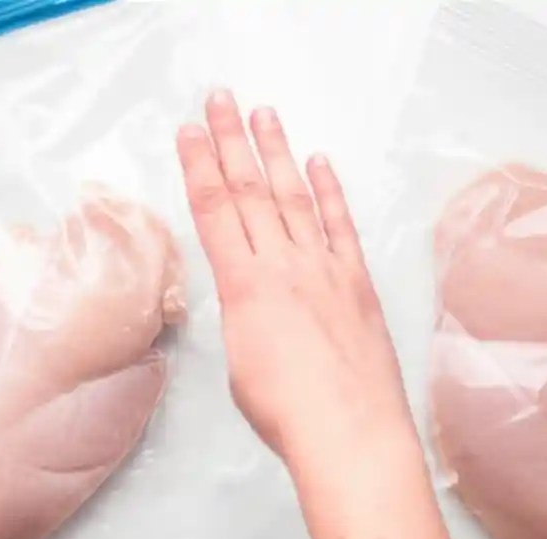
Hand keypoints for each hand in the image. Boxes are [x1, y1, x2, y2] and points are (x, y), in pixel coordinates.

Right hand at [176, 91, 412, 459]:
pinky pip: (340, 226)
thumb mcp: (239, 361)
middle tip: (221, 99)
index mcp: (243, 286)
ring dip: (278, 152)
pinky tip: (319, 163)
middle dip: (231, 141)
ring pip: (294, 197)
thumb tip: (255, 299)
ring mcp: (323, 269)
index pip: (215, 211)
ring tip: (264, 114)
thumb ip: (244, 316)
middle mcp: (282, 266)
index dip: (199, 166)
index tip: (189, 130)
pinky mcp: (357, 282)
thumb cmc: (284, 411)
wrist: (348, 432)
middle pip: (251, 190)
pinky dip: (329, 192)